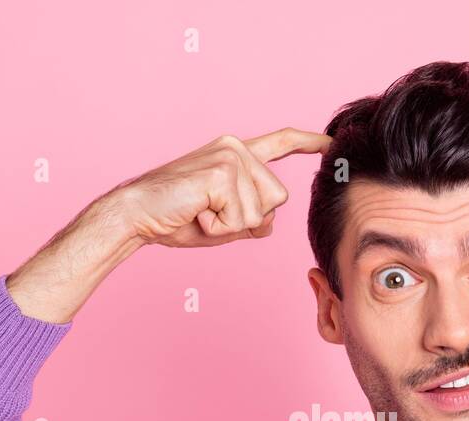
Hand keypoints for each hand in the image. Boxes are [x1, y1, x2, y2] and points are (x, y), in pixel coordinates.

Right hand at [117, 128, 330, 247]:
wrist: (137, 215)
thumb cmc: (176, 219)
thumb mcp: (224, 222)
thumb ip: (251, 219)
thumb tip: (267, 222)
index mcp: (236, 154)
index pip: (280, 143)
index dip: (308, 143)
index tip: (331, 143)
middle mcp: (236, 148)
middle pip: (278, 199)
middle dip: (248, 220)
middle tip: (209, 214)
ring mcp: (230, 157)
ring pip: (262, 212)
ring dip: (231, 226)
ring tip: (201, 213)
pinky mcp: (222, 172)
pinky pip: (241, 219)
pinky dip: (219, 228)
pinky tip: (196, 214)